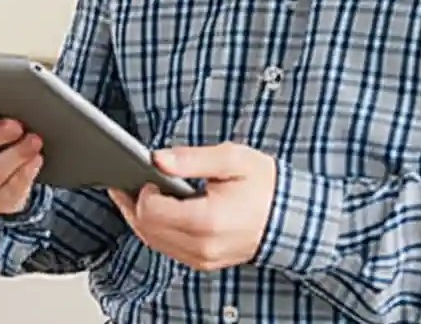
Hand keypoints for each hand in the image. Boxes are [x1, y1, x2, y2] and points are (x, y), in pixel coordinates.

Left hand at [108, 142, 276, 271]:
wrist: (290, 217)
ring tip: (137, 194)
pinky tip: (156, 212)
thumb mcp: (232, 159)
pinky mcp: (203, 262)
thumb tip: (157, 158)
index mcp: (208, 220)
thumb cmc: (264, 186)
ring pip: (153, 241)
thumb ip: (191, 158)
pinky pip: (167, 249)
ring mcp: (203, 258)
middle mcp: (203, 245)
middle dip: (132, 204)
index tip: (148, 176)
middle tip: (130, 182)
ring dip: (140, 218)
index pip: (151, 212)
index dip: (141, 192)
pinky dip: (156, 230)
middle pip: (146, 229)